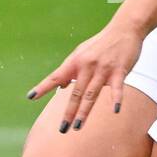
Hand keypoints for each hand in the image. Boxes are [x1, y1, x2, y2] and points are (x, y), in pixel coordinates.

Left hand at [25, 19, 146, 131]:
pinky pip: (117, 88)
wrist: (125, 28)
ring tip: (78, 126)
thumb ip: (71, 69)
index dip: (43, 87)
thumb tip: (61, 85)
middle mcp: (87, 65)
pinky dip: (116, 99)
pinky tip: (115, 111)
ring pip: (92, 94)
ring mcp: (103, 69)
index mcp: (75, 61)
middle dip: (69, 112)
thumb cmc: (102, 42)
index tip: (31, 97)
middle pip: (75, 93)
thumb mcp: (82, 52)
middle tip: (62, 128)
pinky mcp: (119, 70)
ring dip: (84, 111)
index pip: (56, 76)